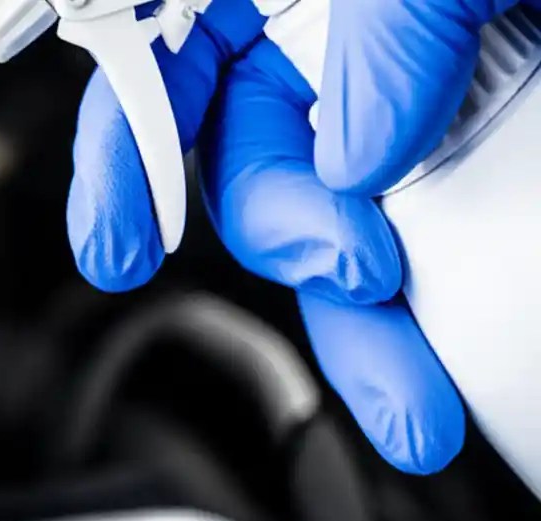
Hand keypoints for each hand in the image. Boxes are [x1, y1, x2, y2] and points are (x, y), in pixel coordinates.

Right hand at [70, 0, 537, 472]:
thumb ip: (388, 18)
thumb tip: (359, 152)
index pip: (158, 62)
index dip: (128, 154)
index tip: (123, 247)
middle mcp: (319, 38)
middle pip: (250, 160)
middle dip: (289, 239)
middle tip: (358, 274)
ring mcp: (395, 99)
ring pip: (339, 223)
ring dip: (365, 323)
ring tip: (412, 405)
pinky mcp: (473, 146)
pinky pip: (433, 236)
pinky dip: (433, 308)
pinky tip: (447, 348)